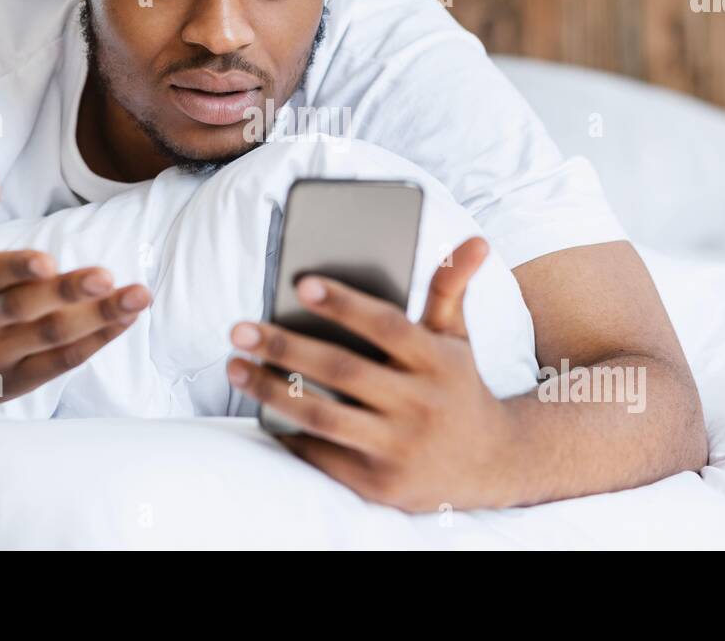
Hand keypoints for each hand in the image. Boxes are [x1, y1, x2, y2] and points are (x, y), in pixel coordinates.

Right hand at [0, 150, 149, 406]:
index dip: (16, 268)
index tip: (48, 260)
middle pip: (25, 308)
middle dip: (68, 293)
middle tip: (107, 276)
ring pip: (50, 339)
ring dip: (98, 319)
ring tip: (138, 296)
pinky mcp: (13, 383)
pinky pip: (58, 365)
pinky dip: (94, 343)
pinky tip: (126, 320)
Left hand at [226, 237, 515, 511]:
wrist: (489, 464)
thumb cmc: (456, 385)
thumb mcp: (456, 338)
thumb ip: (450, 288)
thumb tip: (474, 239)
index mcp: (439, 362)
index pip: (388, 326)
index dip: (346, 304)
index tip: (302, 284)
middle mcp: (421, 405)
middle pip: (343, 370)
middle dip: (285, 347)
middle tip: (240, 329)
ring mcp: (400, 449)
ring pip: (323, 416)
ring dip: (271, 390)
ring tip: (235, 367)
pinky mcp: (380, 484)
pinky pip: (322, 455)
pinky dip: (288, 432)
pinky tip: (260, 408)